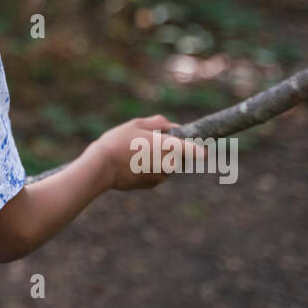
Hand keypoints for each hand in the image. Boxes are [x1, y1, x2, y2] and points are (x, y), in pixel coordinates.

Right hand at [93, 115, 207, 191]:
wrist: (101, 167)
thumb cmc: (118, 142)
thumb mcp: (136, 124)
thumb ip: (158, 123)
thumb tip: (170, 127)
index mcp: (169, 146)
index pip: (196, 150)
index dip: (200, 148)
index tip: (205, 149)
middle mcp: (169, 164)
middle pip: (180, 156)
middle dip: (172, 149)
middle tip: (152, 140)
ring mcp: (161, 176)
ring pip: (168, 165)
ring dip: (160, 159)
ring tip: (137, 151)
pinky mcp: (151, 185)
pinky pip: (157, 174)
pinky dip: (150, 168)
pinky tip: (132, 163)